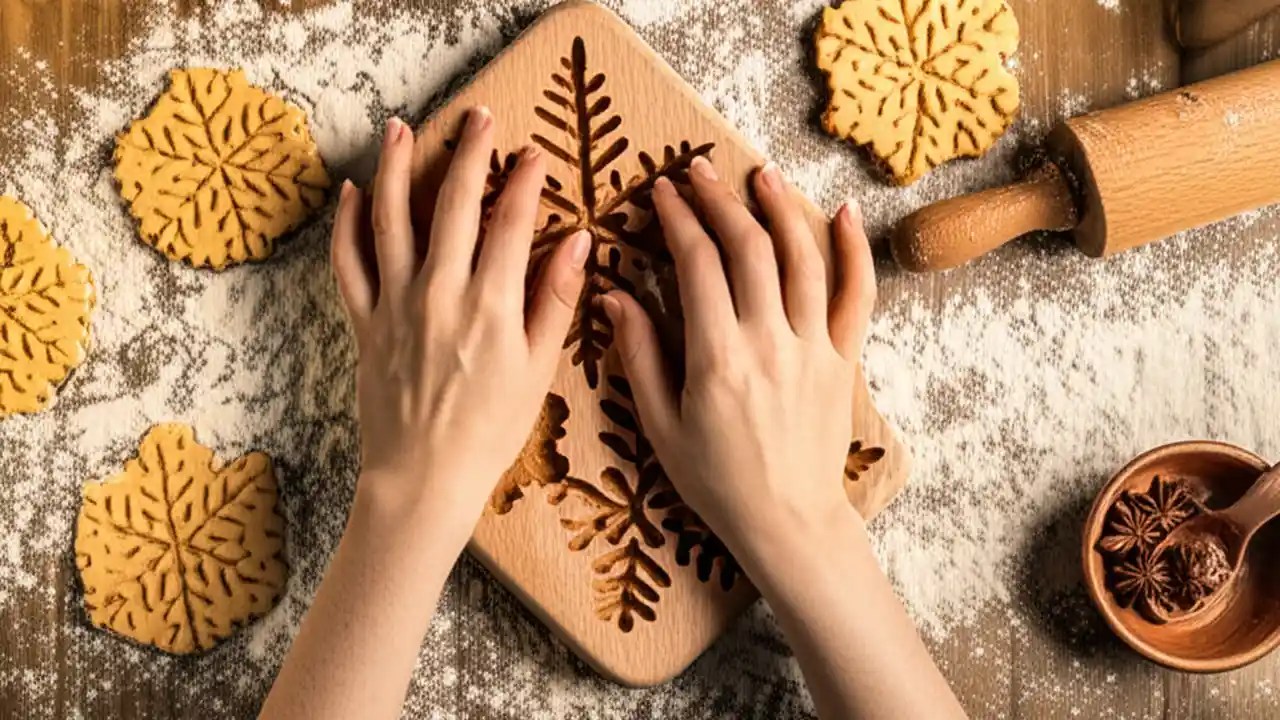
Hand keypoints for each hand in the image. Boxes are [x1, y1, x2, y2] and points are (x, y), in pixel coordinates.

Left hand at [330, 109, 588, 526]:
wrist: (423, 478)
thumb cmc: (489, 431)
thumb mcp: (539, 369)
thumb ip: (557, 300)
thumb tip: (580, 242)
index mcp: (491, 305)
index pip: (513, 223)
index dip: (526, 181)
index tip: (536, 153)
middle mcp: (439, 292)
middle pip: (453, 204)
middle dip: (469, 153)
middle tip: (478, 117)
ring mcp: (395, 304)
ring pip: (391, 219)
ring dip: (396, 167)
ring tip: (400, 126)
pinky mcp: (364, 321)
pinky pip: (348, 262)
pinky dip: (347, 224)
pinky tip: (352, 193)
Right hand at [600, 156, 874, 559]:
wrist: (787, 523)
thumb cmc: (716, 482)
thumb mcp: (660, 426)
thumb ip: (640, 356)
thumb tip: (614, 296)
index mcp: (717, 358)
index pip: (697, 264)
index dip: (677, 219)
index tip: (661, 190)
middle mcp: (769, 341)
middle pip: (748, 247)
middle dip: (719, 200)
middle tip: (697, 170)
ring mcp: (813, 348)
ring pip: (801, 258)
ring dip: (779, 208)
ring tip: (760, 174)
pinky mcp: (842, 360)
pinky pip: (856, 296)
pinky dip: (853, 251)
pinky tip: (843, 212)